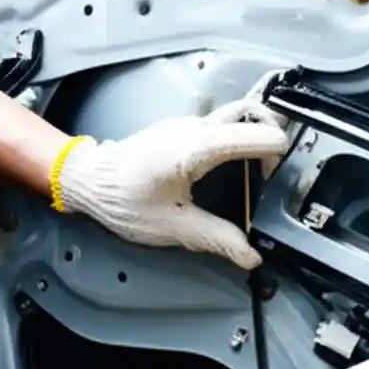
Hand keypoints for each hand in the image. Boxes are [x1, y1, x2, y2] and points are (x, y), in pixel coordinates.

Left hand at [53, 97, 288, 268]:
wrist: (88, 181)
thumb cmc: (122, 200)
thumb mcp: (175, 227)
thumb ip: (218, 239)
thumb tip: (250, 255)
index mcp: (196, 148)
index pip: (255, 134)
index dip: (276, 152)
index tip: (281, 174)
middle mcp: (194, 129)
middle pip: (250, 112)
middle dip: (272, 134)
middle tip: (276, 168)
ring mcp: (187, 125)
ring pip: (236, 114)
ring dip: (255, 133)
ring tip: (261, 167)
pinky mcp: (182, 129)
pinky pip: (220, 124)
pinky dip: (238, 137)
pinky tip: (235, 165)